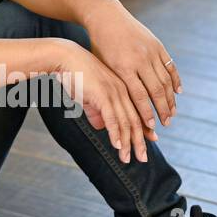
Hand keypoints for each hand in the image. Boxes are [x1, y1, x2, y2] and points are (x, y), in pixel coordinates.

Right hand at [51, 40, 153, 163]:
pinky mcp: (103, 95)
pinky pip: (112, 118)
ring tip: (127, 158)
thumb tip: (100, 126)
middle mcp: (122, 90)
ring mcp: (114, 92)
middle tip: (143, 158)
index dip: (145, 127)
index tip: (152, 140)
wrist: (65, 58)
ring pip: (125, 122)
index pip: (136, 111)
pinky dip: (116, 133)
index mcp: (122, 88)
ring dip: (127, 143)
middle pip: (135, 120)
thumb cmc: (75, 76)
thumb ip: (96, 111)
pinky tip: (117, 146)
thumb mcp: (89, 96)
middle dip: (140, 141)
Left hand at [82, 0, 182, 130]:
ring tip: (172, 113)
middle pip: (156, 90)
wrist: (106, 17)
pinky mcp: (158, 45)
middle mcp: (139, 59)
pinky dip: (175, 80)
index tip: (152, 126)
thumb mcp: (102, 67)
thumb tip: (116, 114)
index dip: (147, 112)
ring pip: (165, 80)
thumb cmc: (99, 47)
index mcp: (123, 67)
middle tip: (166, 124)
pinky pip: (170, 66)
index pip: (139, 96)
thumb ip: (113, 87)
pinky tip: (178, 92)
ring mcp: (151, 51)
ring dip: (171, 98)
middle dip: (162, 109)